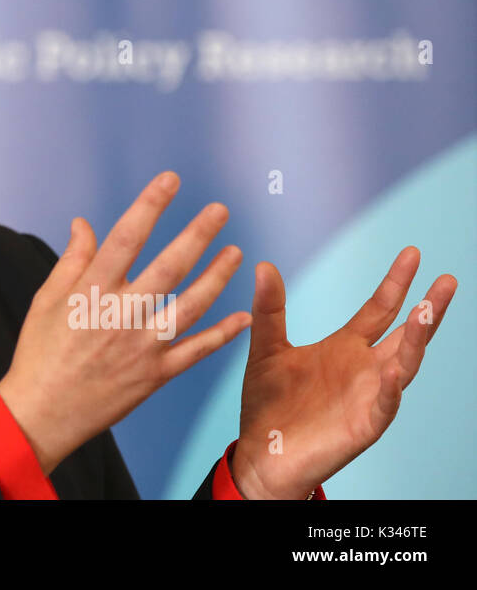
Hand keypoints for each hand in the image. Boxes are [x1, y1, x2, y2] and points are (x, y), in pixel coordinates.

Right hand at [0, 171, 251, 474]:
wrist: (41, 413)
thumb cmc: (39, 353)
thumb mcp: (46, 299)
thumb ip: (72, 259)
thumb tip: (84, 224)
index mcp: (91, 290)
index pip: (127, 237)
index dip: (150, 205)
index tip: (170, 181)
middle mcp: (121, 314)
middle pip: (169, 266)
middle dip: (198, 234)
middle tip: (220, 210)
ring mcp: (142, 345)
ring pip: (190, 305)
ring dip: (217, 276)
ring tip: (237, 252)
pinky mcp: (155, 374)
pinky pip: (196, 351)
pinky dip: (221, 334)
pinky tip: (243, 317)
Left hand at [230, 248, 457, 498]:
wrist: (261, 454)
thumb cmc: (268, 404)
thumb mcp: (265, 348)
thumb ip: (269, 310)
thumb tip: (263, 265)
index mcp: (343, 348)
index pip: (378, 310)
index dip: (395, 283)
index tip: (412, 253)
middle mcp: (363, 369)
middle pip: (404, 332)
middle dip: (426, 307)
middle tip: (447, 278)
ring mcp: (368, 396)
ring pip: (403, 364)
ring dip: (417, 340)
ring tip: (428, 311)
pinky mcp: (364, 425)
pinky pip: (385, 404)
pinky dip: (393, 386)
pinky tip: (397, 369)